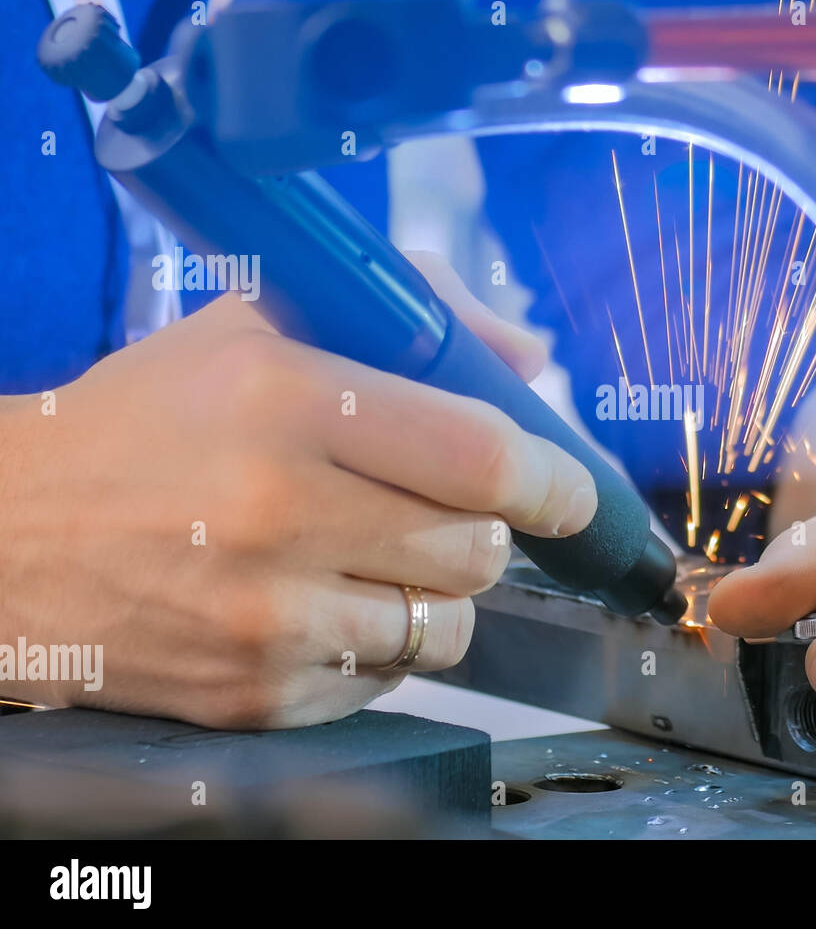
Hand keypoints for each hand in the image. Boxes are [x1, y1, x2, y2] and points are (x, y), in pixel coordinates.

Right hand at [0, 251, 594, 728]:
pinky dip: (379, 644)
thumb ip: (411, 314)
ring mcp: (265, 617)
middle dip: (484, 531)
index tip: (566, 489)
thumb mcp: (257, 328)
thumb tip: (526, 355)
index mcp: (285, 398)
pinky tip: (318, 603)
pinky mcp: (254, 694)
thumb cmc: (146, 421)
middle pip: (478, 549)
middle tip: (440, 510)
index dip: (552, 479)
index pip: (484, 457)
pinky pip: (387, 679)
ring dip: (434, 593)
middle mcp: (278, 512)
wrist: (7, 536)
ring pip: (447, 626)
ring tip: (369, 556)